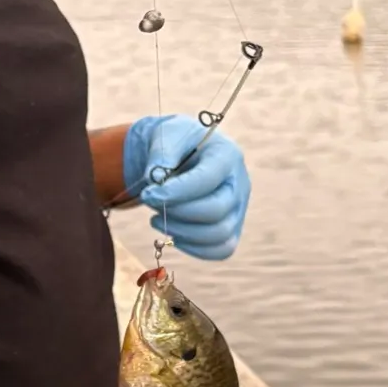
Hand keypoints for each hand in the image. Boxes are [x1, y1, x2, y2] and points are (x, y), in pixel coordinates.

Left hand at [122, 114, 250, 261]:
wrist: (180, 153)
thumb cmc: (174, 143)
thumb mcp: (166, 136)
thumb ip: (161, 155)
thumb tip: (156, 181)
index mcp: (227, 155)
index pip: (207, 180)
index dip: (176, 192)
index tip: (148, 194)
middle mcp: (240, 183)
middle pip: (216, 211)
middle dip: (178, 212)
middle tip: (151, 203)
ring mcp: (239, 208)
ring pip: (219, 234)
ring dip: (181, 231)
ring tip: (156, 217)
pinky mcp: (232, 228)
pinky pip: (221, 250)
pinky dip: (194, 248)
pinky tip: (172, 234)